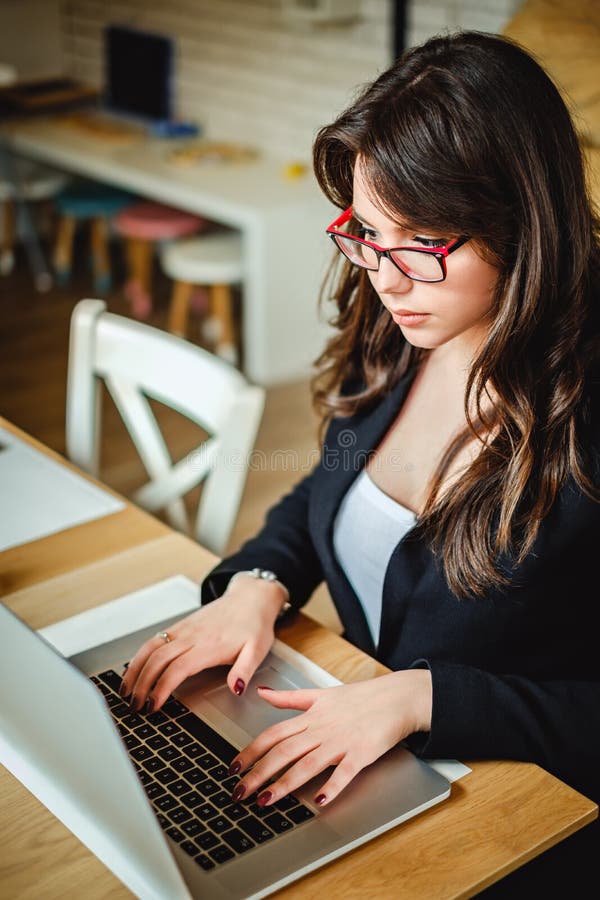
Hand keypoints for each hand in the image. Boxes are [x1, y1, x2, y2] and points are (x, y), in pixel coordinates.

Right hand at [119, 575, 286, 710]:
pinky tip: (132, 670)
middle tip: (134, 706)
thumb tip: (236, 689)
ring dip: (134, 669)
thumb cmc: (253, 625)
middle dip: (142, 684)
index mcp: (209, 645)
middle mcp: (191, 636)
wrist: (250, 598)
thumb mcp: (258, 650)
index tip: (152, 706)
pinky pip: (153, 640)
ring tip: (124, 691)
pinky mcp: (179, 626)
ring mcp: (183, 630)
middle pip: (157, 659)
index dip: (161, 688)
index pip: (177, 668)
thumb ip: (245, 670)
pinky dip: (139, 656)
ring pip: (150, 648)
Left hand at [228, 669, 431, 807]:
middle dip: (258, 774)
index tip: (233, 768)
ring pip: (307, 764)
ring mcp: (341, 742)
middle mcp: (321, 730)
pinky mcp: (362, 753)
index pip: (273, 735)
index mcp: (310, 717)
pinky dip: (332, 786)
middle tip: (239, 793)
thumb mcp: (320, 694)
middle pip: (283, 752)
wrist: (396, 697)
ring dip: (285, 784)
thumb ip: (290, 698)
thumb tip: (262, 692)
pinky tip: (320, 801)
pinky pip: (344, 772)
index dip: (251, 752)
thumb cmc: (360, 697)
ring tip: (266, 801)